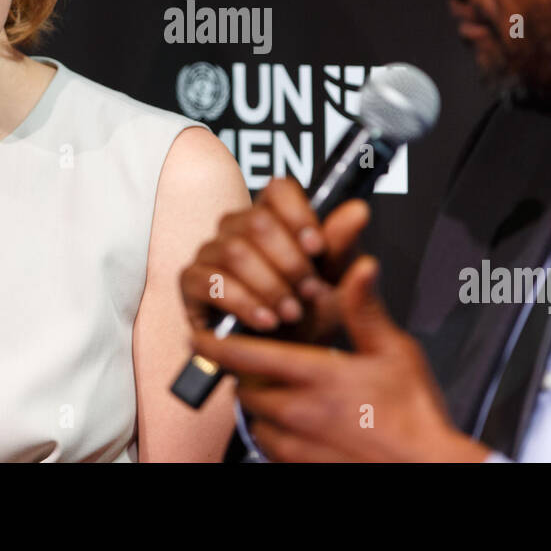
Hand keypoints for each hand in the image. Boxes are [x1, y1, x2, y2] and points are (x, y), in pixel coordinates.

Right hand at [180, 177, 369, 343]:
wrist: (285, 360)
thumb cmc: (309, 313)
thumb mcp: (335, 283)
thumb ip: (341, 246)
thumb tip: (358, 209)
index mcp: (274, 216)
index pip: (278, 190)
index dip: (298, 215)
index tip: (317, 249)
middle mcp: (237, 227)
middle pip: (257, 222)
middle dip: (289, 261)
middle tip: (310, 292)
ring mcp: (211, 252)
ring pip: (234, 252)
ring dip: (269, 286)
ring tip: (291, 313)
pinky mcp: (191, 282)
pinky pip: (211, 281)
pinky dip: (243, 303)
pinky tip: (265, 321)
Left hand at [191, 254, 492, 461]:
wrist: (428, 468)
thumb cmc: (416, 414)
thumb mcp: (396, 351)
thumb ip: (366, 309)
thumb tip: (359, 267)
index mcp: (318, 376)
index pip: (248, 356)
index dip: (216, 345)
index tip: (201, 336)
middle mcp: (300, 412)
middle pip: (244, 389)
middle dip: (244, 374)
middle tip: (253, 363)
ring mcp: (300, 445)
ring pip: (254, 422)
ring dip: (258, 406)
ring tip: (275, 394)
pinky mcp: (304, 467)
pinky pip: (270, 450)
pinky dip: (272, 435)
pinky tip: (292, 426)